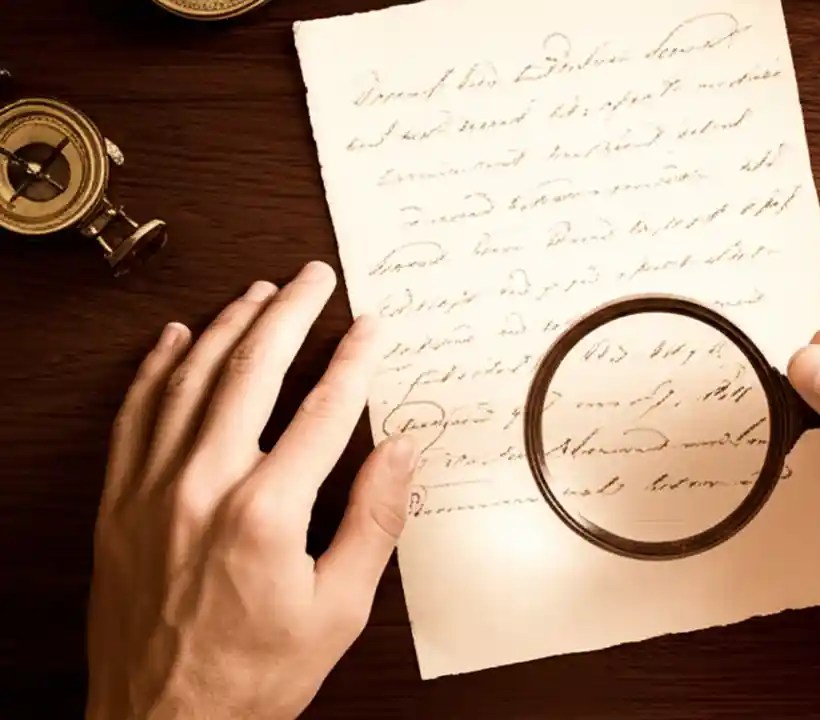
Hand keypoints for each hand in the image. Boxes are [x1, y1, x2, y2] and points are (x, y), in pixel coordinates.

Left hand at [87, 261, 415, 719]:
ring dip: (226, 325)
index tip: (370, 327)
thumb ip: (373, 522)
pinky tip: (172, 339)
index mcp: (267, 512)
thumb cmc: (252, 675)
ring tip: (258, 292)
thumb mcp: (338, 610)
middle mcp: (204, 485)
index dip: (353, 358)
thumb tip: (402, 453)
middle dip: (290, 312)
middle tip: (314, 276)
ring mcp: (152, 488)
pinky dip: (155, 369)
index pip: (324, 409)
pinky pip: (134, 414)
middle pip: (252, 369)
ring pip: (190, 378)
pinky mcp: (118, 502)